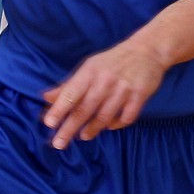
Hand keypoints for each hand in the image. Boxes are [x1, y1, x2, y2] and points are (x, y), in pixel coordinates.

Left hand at [42, 41, 170, 149]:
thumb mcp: (89, 67)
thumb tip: (46, 98)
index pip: (71, 93)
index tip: (49, 123)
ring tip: (84, 136)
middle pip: (85, 109)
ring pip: (104, 116)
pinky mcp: (139, 96)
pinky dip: (116, 124)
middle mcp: (105, 81)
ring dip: (92, 129)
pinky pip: (126, 117)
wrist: (147, 50)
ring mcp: (123, 90)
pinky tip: (109, 127)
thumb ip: (69, 85)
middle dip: (70, 128)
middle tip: (59, 143)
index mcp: (90, 72)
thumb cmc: (112, 61)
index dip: (59, 109)